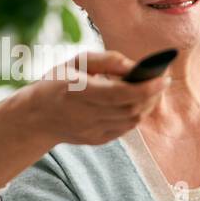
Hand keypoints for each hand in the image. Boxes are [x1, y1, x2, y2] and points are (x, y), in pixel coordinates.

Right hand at [0, 50, 168, 187]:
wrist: (36, 116)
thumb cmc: (58, 81)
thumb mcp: (77, 62)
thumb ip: (107, 60)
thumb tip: (134, 66)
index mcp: (80, 91)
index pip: (122, 94)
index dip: (147, 87)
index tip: (163, 76)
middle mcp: (87, 114)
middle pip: (132, 108)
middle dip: (153, 95)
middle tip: (162, 80)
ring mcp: (92, 131)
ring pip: (132, 120)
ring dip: (147, 105)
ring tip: (153, 90)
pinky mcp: (97, 140)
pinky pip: (125, 128)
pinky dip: (136, 114)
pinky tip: (137, 102)